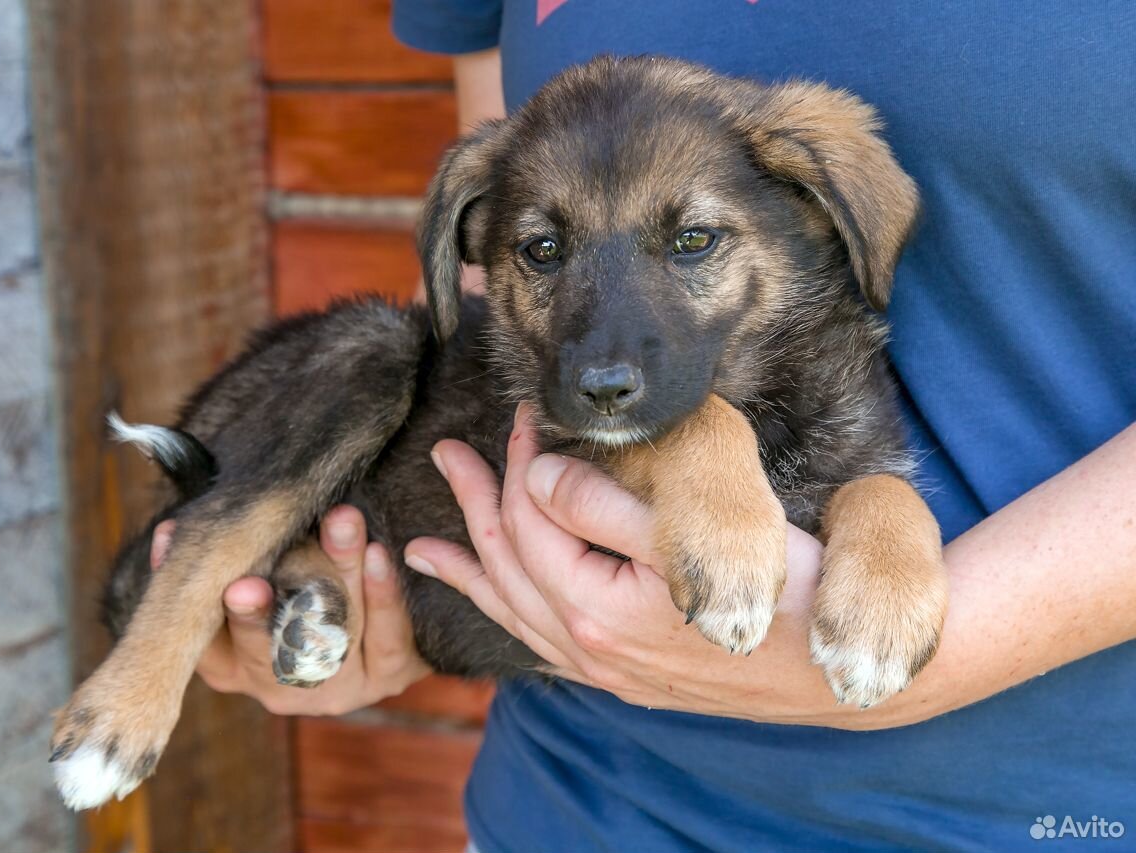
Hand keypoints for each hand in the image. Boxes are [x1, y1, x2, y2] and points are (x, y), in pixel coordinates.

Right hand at [151, 506, 429, 714]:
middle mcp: (278, 687)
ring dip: (338, 570)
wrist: (385, 625)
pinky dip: (382, 593)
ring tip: (340, 520)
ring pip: (332, 634)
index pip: (203, 645)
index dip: (194, 606)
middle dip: (256, 616)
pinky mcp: (387, 679)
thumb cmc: (299, 585)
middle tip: (246, 585)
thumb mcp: (259, 575)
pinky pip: (386, 639)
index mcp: (232, 667)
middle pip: (265, 651)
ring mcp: (336, 689)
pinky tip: (379, 554)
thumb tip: (170, 532)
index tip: (180, 565)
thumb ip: (227, 560)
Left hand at [405, 404, 925, 728]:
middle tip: (447, 453)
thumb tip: (537, 477)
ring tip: (424, 548)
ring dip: (473, 568)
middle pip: (509, 566)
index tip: (525, 417)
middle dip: (476, 505)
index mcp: (597, 609)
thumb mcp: (696, 537)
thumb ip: (604, 508)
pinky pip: (542, 647)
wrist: (848, 670)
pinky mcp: (627, 678)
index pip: (531, 524)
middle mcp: (590, 649)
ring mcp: (606, 671)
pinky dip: (507, 618)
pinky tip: (495, 608)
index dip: (520, 464)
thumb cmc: (784, 593)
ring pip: (515, 613)